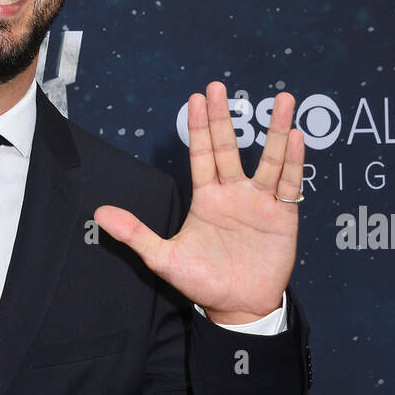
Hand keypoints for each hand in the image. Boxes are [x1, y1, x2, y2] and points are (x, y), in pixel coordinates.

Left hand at [93, 82, 303, 321]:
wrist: (237, 307)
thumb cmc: (203, 282)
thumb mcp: (163, 258)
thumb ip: (135, 233)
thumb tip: (99, 212)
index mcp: (206, 199)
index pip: (202, 155)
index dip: (200, 128)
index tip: (196, 98)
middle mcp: (233, 194)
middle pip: (229, 148)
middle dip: (224, 118)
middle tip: (218, 87)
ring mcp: (259, 202)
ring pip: (268, 159)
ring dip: (276, 130)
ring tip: (283, 100)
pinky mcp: (283, 215)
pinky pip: (288, 183)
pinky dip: (293, 161)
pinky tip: (295, 138)